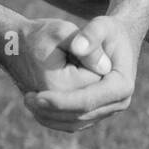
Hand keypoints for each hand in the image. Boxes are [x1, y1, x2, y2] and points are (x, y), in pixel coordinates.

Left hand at [23, 15, 139, 132]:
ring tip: (29, 102)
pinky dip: (54, 118)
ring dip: (50, 116)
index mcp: (122, 85)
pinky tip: (36, 106)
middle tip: (27, 99)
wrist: (116, 40)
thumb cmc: (107, 31)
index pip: (88, 99)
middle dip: (52, 110)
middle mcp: (119, 103)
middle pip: (80, 115)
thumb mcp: (101, 25)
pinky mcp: (96, 113)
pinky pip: (73, 123)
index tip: (37, 95)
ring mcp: (108, 110)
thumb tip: (77, 48)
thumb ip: (91, 35)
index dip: (61, 100)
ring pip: (75, 123)